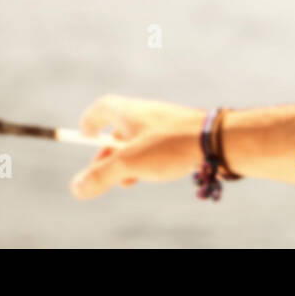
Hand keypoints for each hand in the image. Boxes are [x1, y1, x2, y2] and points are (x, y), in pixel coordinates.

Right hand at [69, 95, 207, 198]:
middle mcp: (147, 114)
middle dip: (108, 155)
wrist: (218, 140)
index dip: (90, 120)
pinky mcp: (181, 135)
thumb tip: (77, 188)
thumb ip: (101, 176)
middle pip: (118, 130)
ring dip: (128, 162)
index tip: (85, 136)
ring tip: (131, 181)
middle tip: (105, 178)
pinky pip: (157, 147)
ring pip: (138, 142)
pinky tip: (156, 175)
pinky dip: (148, 162)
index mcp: (130, 112)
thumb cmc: (171, 146)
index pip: (103, 107)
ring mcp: (165, 124)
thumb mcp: (130, 163)